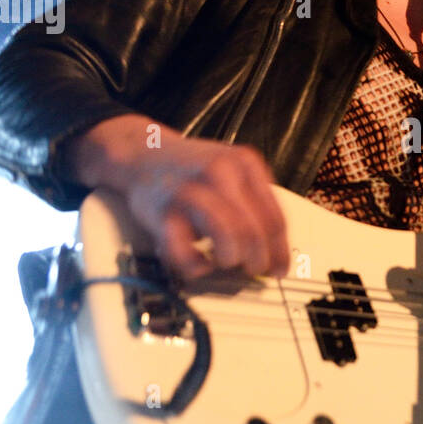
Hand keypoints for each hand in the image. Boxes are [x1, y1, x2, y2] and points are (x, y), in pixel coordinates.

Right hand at [66, 115, 289, 279]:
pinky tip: (199, 263)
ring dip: (230, 260)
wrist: (142, 152)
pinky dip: (196, 266)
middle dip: (257, 261)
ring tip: (224, 261)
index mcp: (245, 163)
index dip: (279, 251)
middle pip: (254, 231)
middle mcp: (220, 173)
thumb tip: (275, 250)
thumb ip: (254, 201)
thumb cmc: (192, 169)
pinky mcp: (163, 212)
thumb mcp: (232, 169)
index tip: (279, 269)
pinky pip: (186, 252)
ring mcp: (191, 191)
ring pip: (228, 238)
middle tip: (253, 271)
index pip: (274, 217)